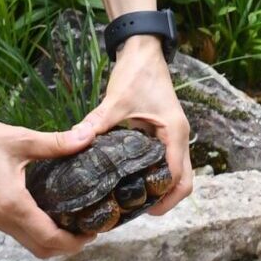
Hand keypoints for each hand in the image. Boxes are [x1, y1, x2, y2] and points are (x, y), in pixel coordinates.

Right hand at [0, 103, 95, 258]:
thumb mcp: (21, 140)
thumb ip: (57, 144)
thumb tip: (87, 137)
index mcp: (12, 205)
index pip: (49, 238)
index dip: (74, 242)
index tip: (93, 233)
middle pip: (39, 249)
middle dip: (65, 247)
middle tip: (85, 230)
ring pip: (25, 242)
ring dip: (48, 240)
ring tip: (69, 221)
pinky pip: (13, 232)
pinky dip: (32, 230)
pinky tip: (44, 211)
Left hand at [70, 36, 193, 215]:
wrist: (144, 49)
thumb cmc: (137, 72)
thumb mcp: (117, 99)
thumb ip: (98, 122)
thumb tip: (76, 139)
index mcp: (174, 133)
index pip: (177, 175)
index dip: (165, 197)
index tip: (145, 210)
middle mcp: (179, 137)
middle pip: (184, 180)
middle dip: (167, 199)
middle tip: (140, 211)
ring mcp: (174, 135)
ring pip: (177, 172)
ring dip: (163, 188)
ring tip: (135, 200)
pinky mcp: (165, 133)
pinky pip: (167, 161)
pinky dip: (157, 174)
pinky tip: (133, 180)